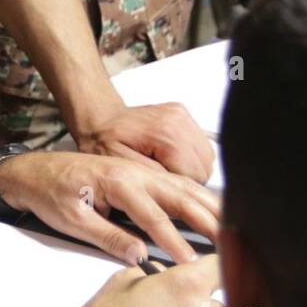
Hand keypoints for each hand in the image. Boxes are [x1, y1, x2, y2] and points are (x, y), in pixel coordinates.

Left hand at [0, 151, 219, 265]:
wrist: (33, 172)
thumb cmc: (50, 193)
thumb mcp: (72, 221)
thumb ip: (108, 237)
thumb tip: (139, 255)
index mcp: (118, 181)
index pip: (154, 216)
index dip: (175, 241)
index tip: (191, 262)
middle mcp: (135, 172)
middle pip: (180, 196)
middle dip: (208, 219)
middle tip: (232, 242)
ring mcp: (140, 171)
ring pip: (183, 187)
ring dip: (209, 206)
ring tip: (234, 226)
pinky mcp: (141, 174)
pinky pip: (176, 184)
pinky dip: (198, 195)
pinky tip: (214, 208)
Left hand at [73, 103, 216, 182]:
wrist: (99, 117)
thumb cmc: (103, 141)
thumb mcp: (120, 167)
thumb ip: (152, 178)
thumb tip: (175, 189)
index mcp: (166, 135)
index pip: (194, 176)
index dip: (178, 190)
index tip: (162, 191)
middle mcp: (178, 121)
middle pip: (204, 168)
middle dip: (185, 181)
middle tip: (161, 181)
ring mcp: (183, 116)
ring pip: (207, 158)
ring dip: (190, 169)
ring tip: (164, 169)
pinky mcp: (183, 115)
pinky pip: (200, 146)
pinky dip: (189, 157)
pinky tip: (168, 158)